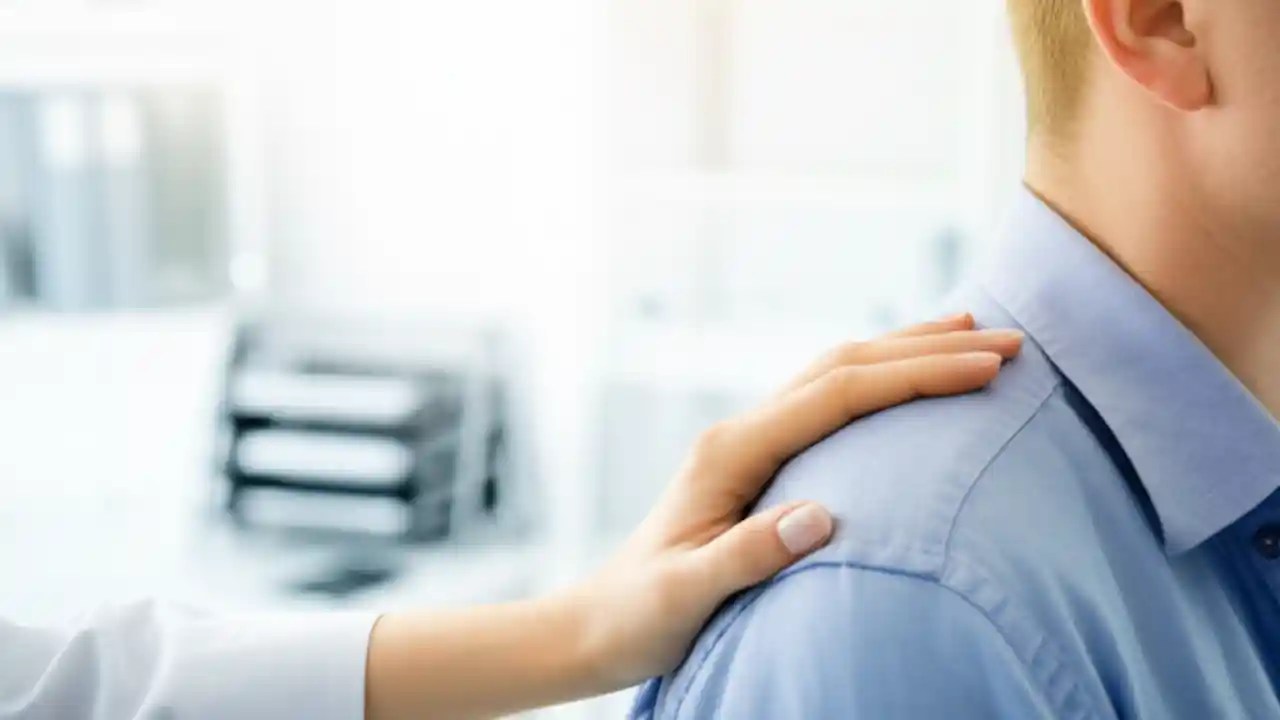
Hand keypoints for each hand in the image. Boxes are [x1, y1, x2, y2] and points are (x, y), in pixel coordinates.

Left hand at [365, 313, 1022, 719]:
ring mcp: (748, 441)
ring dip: (904, 350)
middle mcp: (742, 432)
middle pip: (845, 366)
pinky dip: (876, 379)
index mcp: (733, 451)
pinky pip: (828, 402)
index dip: (916, 375)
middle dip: (927, 348)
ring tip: (970, 334)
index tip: (988, 367)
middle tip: (1009, 340)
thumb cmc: (641, 615)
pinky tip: (902, 382)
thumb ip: (750, 554)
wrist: (598, 623)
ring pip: (836, 373)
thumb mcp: (688, 594)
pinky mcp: (757, 461)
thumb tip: (825, 516)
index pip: (840, 395)